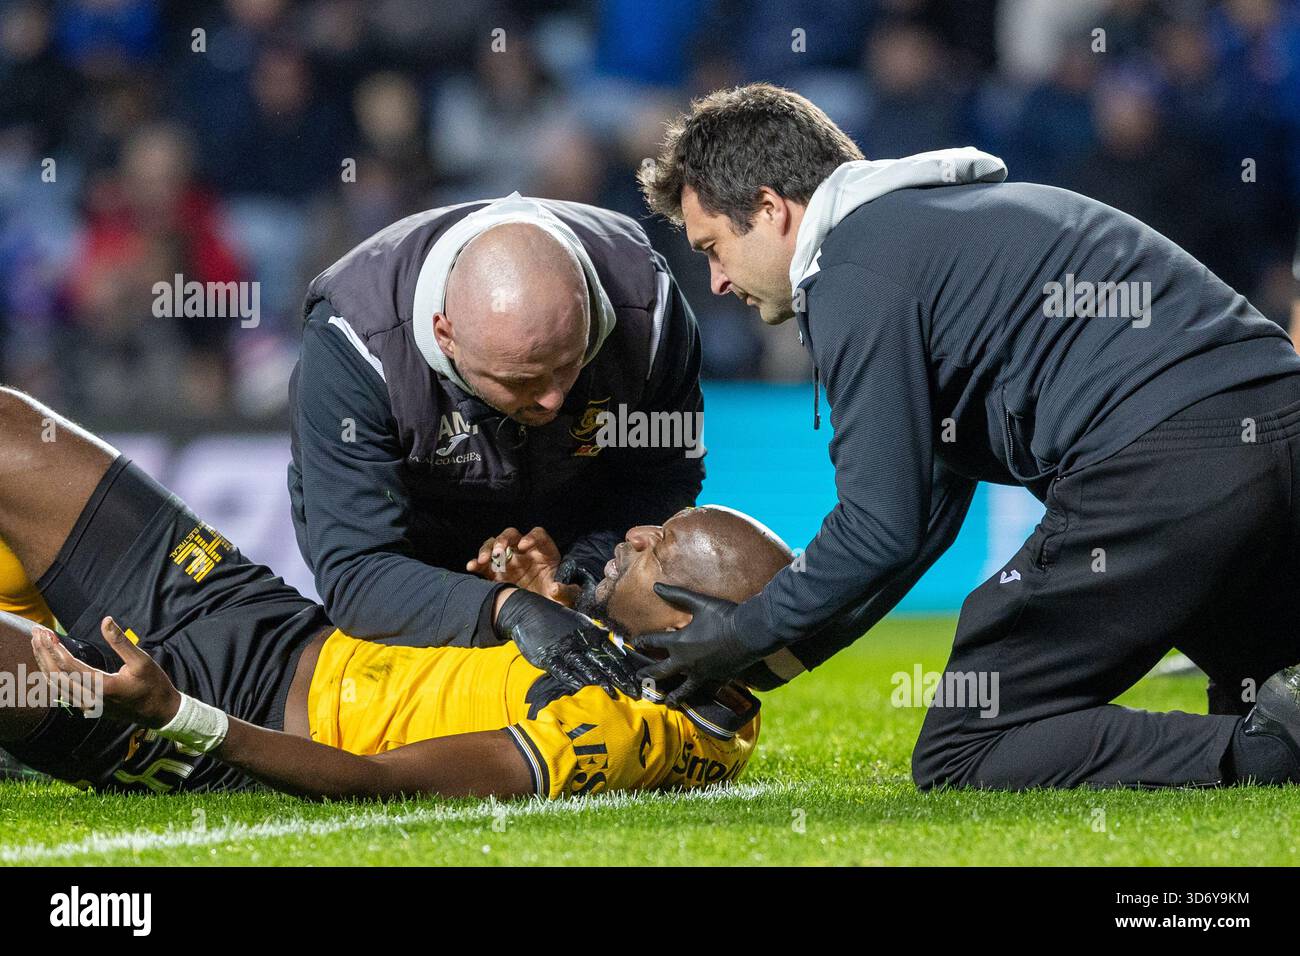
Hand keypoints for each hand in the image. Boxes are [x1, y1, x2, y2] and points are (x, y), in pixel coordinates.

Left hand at [30, 617, 180, 726]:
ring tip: (38, 644)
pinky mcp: (87, 707)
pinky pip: (61, 691)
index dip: (55, 648)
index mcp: (103, 687)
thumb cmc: (153, 685)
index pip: (69, 667)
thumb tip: (106, 621)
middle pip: (55, 676)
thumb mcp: (142, 661)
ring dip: (44, 663)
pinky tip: (49, 662)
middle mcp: (90, 699)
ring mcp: (87, 706)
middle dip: (43, 653)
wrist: (159, 712)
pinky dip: (51, 674)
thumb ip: (121, 642)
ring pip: (55, 685)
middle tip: (36, 633)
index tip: (46, 632)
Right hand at [467, 526, 579, 606]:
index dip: (531, 537)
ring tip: (483, 560)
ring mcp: (509, 562)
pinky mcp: (496, 574)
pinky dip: (476, 564)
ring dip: (487, 549)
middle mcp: (525, 553)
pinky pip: (484, 565)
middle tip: (498, 552)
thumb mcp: (570, 596)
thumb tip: (555, 588)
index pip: (538, 535)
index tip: (524, 546)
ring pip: (494, 545)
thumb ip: (566, 591)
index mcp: (545, 553)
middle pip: (512, 535)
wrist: (546, 614)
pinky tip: (471, 567)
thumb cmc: (560, 600)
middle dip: (503, 540)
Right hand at [494, 589, 639, 698]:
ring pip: (586, 667)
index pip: (613, 653)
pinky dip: (574, 680)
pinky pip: (563, 670)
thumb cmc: (556, 618)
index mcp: (591, 633)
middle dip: (620, 678)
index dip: (626, 668)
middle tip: (634, 692)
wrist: (528, 610)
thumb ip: (595, 635)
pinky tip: (584, 688)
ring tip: (614, 693)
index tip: (638, 681)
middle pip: (604, 662)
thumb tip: (613, 645)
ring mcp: (565, 649)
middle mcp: (581, 641)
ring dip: (601, 681)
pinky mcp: (549, 656)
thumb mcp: (579, 622)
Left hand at [634, 584, 762, 707]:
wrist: (750, 633)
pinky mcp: (716, 678)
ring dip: (673, 696)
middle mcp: (686, 662)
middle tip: (639, 677)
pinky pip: (704, 689)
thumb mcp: (699, 603)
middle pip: (661, 671)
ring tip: (667, 703)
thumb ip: (677, 595)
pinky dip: (699, 694)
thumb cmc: (724, 616)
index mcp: (679, 642)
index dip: (644, 641)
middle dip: (648, 673)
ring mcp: (701, 673)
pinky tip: (698, 698)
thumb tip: (656, 586)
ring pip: (683, 688)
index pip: (654, 642)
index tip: (636, 643)